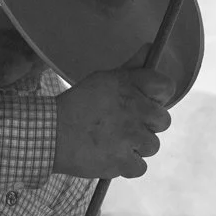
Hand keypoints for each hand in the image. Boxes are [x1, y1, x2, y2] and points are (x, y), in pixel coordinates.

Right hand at [52, 56, 173, 179]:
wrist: (50, 134)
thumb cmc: (77, 104)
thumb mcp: (103, 79)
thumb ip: (131, 67)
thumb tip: (151, 47)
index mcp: (129, 84)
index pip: (166, 87)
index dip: (159, 97)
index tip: (147, 103)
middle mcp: (135, 108)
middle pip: (163, 121)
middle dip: (148, 125)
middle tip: (126, 126)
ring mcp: (130, 137)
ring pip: (153, 146)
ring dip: (138, 147)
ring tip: (116, 143)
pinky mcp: (123, 162)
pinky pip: (141, 168)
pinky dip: (127, 166)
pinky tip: (112, 158)